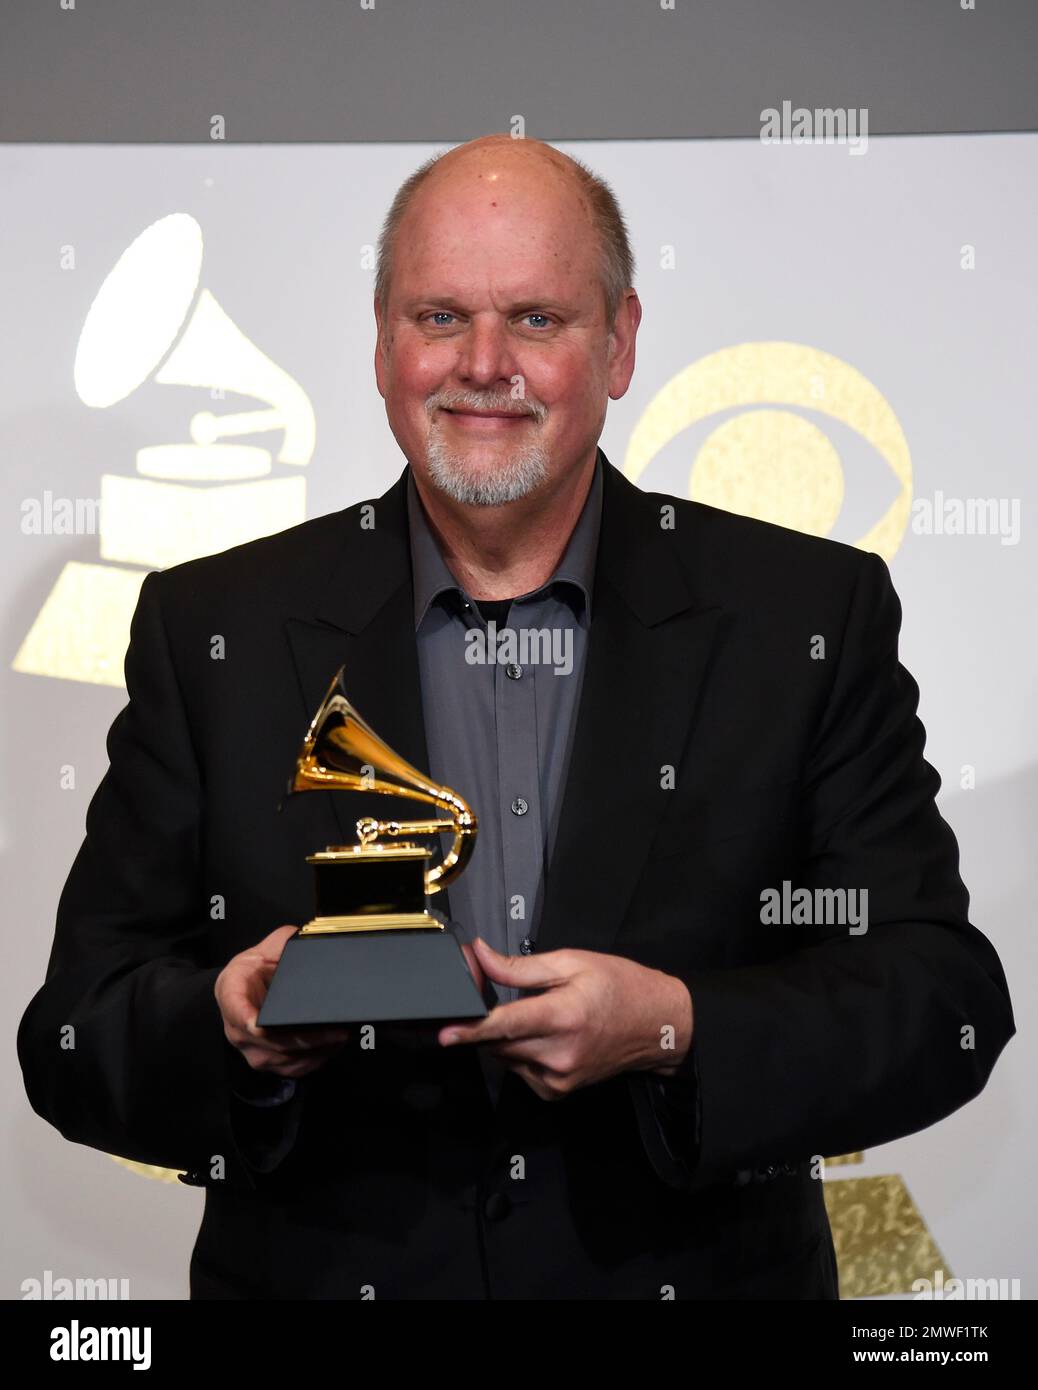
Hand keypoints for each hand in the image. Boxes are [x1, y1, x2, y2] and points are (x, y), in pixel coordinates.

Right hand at [215, 925, 351, 1078]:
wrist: (243, 988)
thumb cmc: (253, 969)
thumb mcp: (265, 948)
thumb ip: (282, 944)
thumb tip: (307, 942)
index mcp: (231, 993)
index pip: (238, 1011)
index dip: (250, 1021)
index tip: (262, 1025)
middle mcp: (237, 1028)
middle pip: (272, 1041)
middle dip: (308, 1038)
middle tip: (337, 1031)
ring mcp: (252, 1049)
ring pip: (286, 1059)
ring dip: (317, 1051)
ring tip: (342, 1037)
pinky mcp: (268, 1061)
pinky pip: (293, 1068)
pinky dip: (315, 1060)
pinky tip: (333, 1048)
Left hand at [437, 938, 692, 1100]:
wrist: (658, 1026)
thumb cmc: (620, 987)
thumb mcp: (572, 963)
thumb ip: (520, 967)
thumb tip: (479, 957)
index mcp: (564, 1016)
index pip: (506, 1025)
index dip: (471, 1028)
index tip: (444, 1032)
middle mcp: (560, 1053)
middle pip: (499, 1041)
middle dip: (487, 1020)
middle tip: (491, 994)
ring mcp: (559, 1078)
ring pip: (507, 1056)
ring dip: (506, 1036)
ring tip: (536, 1014)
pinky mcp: (558, 1091)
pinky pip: (521, 1070)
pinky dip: (521, 1052)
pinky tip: (544, 1036)